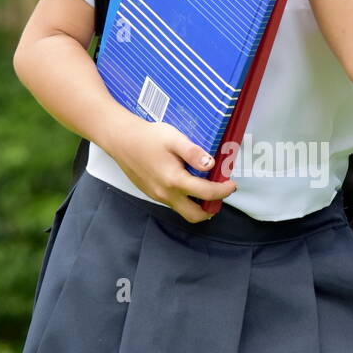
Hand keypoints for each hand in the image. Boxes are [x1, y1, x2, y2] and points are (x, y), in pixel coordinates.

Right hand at [105, 110, 236, 223]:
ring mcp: (158, 196)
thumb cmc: (147, 137)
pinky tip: (187, 184)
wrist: (121, 139)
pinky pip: (173, 204)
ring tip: (206, 188)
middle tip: (220, 194)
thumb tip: (210, 164)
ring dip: (197, 205)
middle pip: (195, 215)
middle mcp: (166, 194)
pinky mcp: (152, 194)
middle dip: (211, 209)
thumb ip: (193, 152)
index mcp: (175, 180)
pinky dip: (185, 199)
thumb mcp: (174, 139)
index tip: (231, 184)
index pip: (207, 193)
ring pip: (183, 211)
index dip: (224, 190)